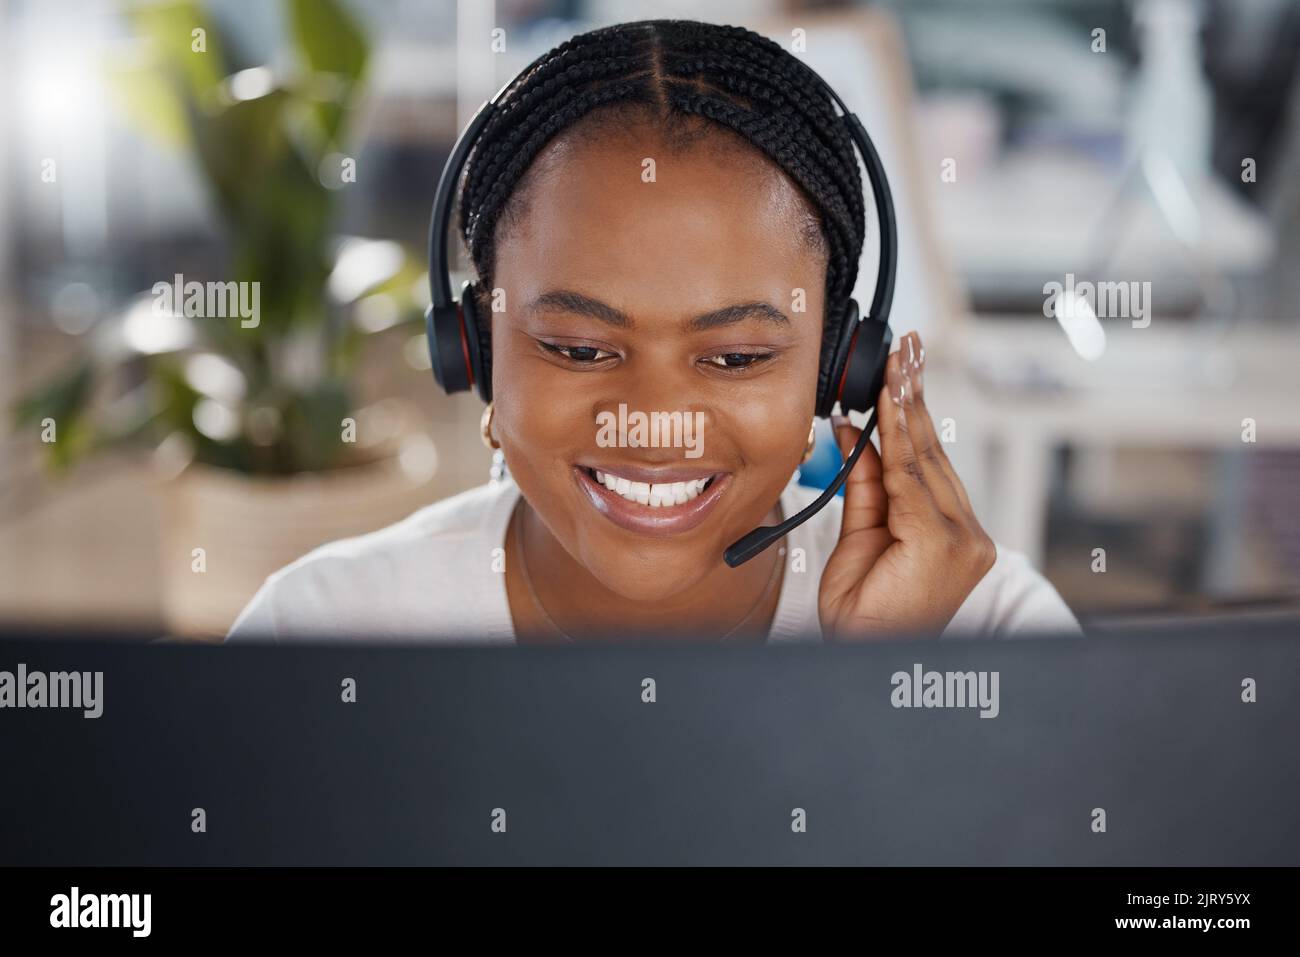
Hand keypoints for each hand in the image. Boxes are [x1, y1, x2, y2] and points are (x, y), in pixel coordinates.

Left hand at [818, 331, 995, 638]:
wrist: (860, 655)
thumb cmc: (863, 611)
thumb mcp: (860, 536)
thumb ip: (864, 483)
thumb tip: (851, 430)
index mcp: (951, 534)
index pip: (926, 462)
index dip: (912, 412)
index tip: (903, 370)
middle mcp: (966, 534)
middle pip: (931, 451)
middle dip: (916, 395)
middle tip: (908, 347)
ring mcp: (962, 540)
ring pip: (924, 459)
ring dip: (909, 404)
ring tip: (900, 363)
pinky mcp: (944, 544)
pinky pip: (911, 480)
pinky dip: (898, 438)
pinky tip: (889, 404)